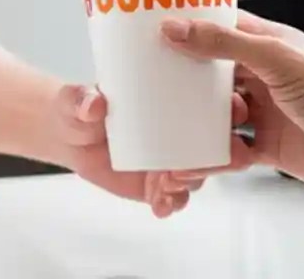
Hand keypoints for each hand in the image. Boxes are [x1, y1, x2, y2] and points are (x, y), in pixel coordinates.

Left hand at [51, 83, 248, 217]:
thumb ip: (83, 98)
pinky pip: (176, 197)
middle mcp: (183, 132)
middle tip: (185, 165)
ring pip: (201, 175)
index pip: (218, 99)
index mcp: (176, 99)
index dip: (234, 105)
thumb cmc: (82, 106)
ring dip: (191, 182)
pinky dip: (171, 203)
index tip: (230, 109)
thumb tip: (94, 104)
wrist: (70, 137)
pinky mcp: (158, 184)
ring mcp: (173, 160)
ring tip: (165, 184)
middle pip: (222, 145)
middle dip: (221, 159)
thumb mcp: (78, 98)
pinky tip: (158, 206)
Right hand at [159, 11, 303, 191]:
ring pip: (214, 114)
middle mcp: (262, 75)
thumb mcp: (275, 59)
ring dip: (192, 123)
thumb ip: (224, 43)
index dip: (186, 27)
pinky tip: (192, 161)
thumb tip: (174, 28)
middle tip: (145, 84)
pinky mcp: (266, 145)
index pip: (217, 27)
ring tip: (165, 129)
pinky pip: (227, 149)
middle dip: (181, 81)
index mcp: (265, 44)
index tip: (151, 29)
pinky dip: (209, 156)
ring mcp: (264, 111)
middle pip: (209, 74)